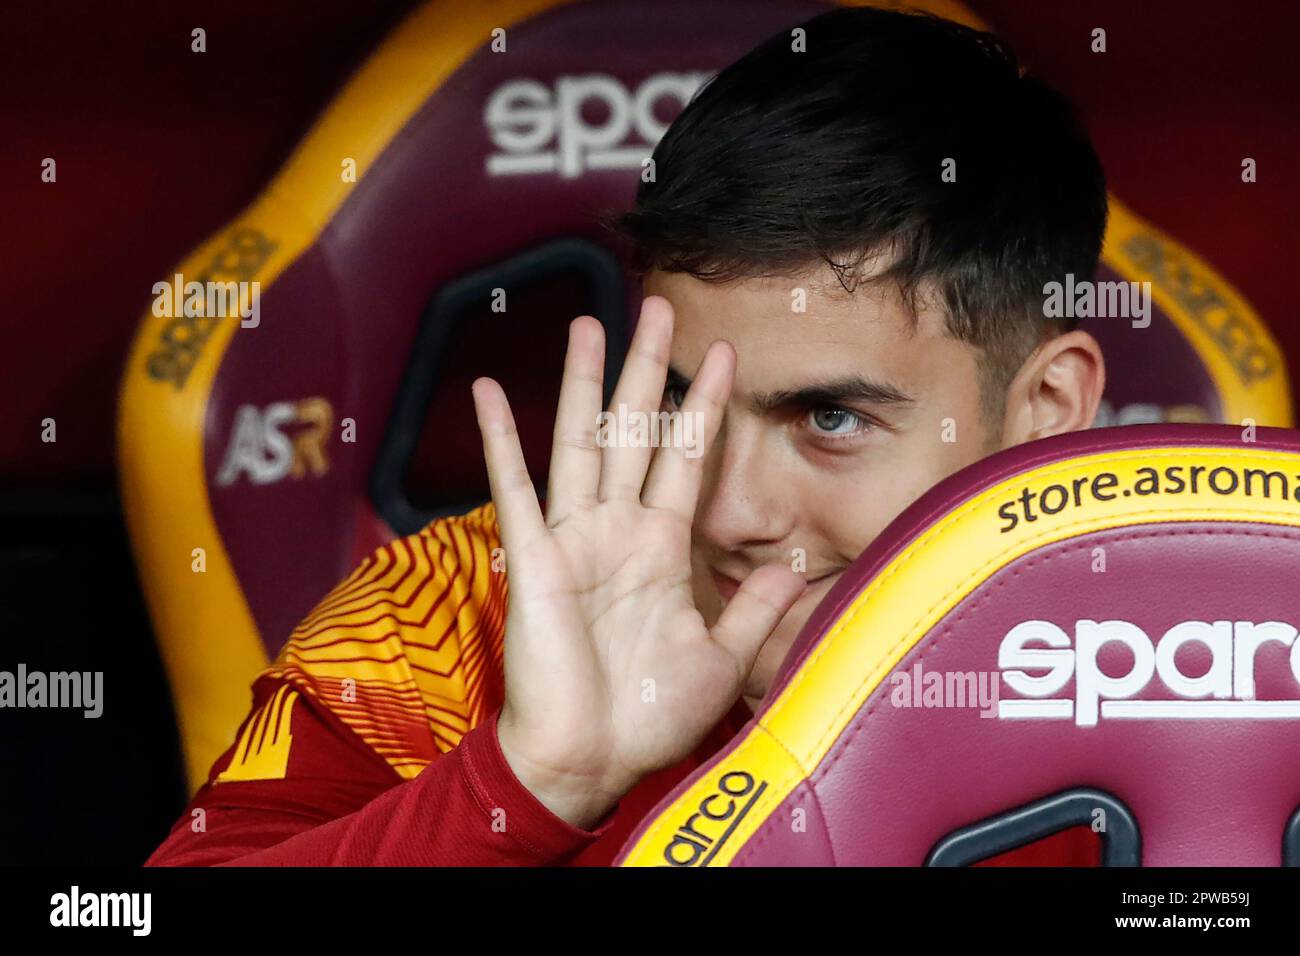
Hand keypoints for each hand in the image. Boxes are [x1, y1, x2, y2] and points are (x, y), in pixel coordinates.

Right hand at [471, 296, 804, 828]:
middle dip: (646, 369)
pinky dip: (500, 440)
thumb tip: (788, 569)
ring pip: (581, 441)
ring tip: (590, 323)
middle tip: (655, 308)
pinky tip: (488, 391)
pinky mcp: (532, 557)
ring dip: (584, 383)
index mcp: (662, 548)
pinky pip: (515, 489)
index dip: (705, 406)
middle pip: (635, 430)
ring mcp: (574, 538)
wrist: (591, 759)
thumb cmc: (648, 715)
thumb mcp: (719, 660)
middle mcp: (618, 529)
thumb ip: (751, 612)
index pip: (687, 459)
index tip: (724, 354)